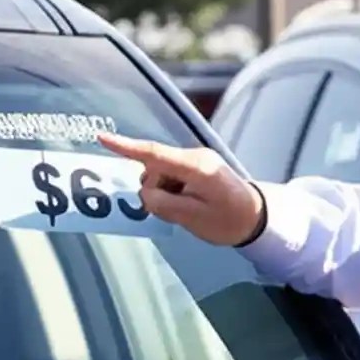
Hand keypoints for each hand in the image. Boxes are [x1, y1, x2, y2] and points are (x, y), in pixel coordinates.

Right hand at [98, 132, 263, 245]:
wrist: (256, 218)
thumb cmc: (228, 221)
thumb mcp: (193, 219)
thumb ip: (163, 204)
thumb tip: (144, 193)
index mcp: (196, 167)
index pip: (154, 154)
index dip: (126, 147)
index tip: (102, 138)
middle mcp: (195, 156)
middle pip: (154, 169)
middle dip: (156, 191)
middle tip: (180, 212)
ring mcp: (197, 159)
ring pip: (160, 174)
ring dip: (165, 193)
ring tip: (189, 209)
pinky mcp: (197, 166)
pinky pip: (171, 176)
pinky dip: (172, 191)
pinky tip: (189, 203)